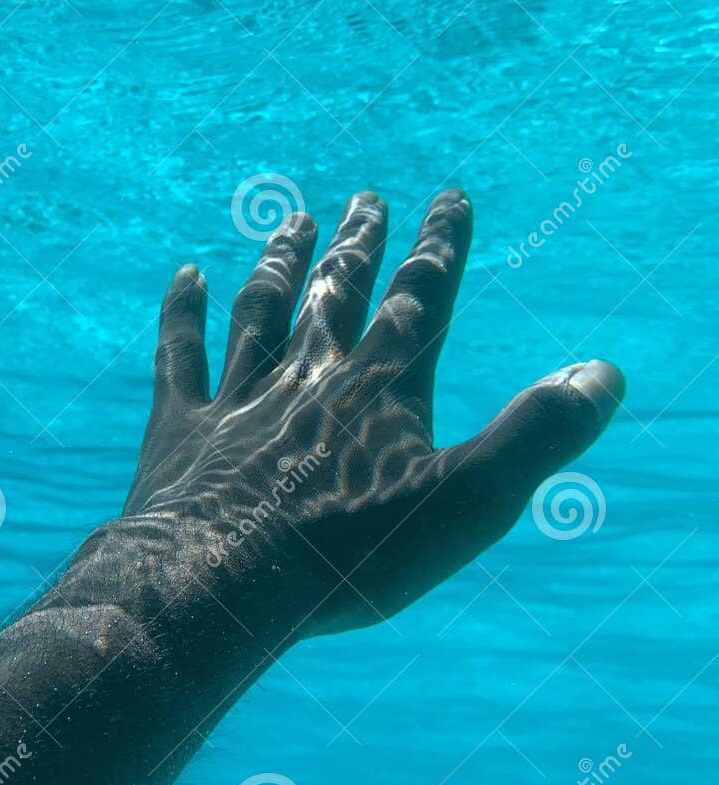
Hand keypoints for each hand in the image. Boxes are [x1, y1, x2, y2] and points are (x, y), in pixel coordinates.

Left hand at [123, 189, 622, 645]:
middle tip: (367, 199)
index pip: (421, 299)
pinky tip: (185, 275)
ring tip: (292, 220)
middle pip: (338, 291)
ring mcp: (240, 396)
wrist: (221, 585)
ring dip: (281, 262)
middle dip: (358, 244)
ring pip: (262, 308)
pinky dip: (183, 311)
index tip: (448, 199)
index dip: (438, 246)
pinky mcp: (181, 429)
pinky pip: (182, 354)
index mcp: (380, 388)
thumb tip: (603, 373)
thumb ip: (537, 434)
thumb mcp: (470, 502)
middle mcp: (308, 374)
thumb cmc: (350, 555)